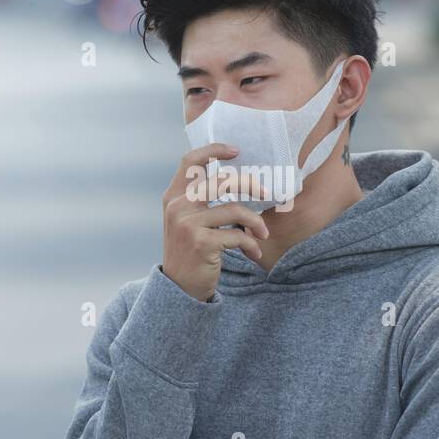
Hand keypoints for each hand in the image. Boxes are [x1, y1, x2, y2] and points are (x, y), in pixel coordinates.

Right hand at [162, 143, 270, 301]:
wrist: (179, 288)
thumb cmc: (190, 251)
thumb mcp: (186, 221)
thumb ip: (200, 200)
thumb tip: (239, 179)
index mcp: (173, 196)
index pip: (190, 160)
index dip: (214, 150)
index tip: (237, 151)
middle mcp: (178, 206)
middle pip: (223, 181)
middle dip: (250, 185)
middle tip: (265, 192)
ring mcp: (188, 224)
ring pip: (235, 210)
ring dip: (256, 223)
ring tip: (263, 234)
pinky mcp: (202, 242)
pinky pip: (238, 235)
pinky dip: (251, 244)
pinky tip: (254, 252)